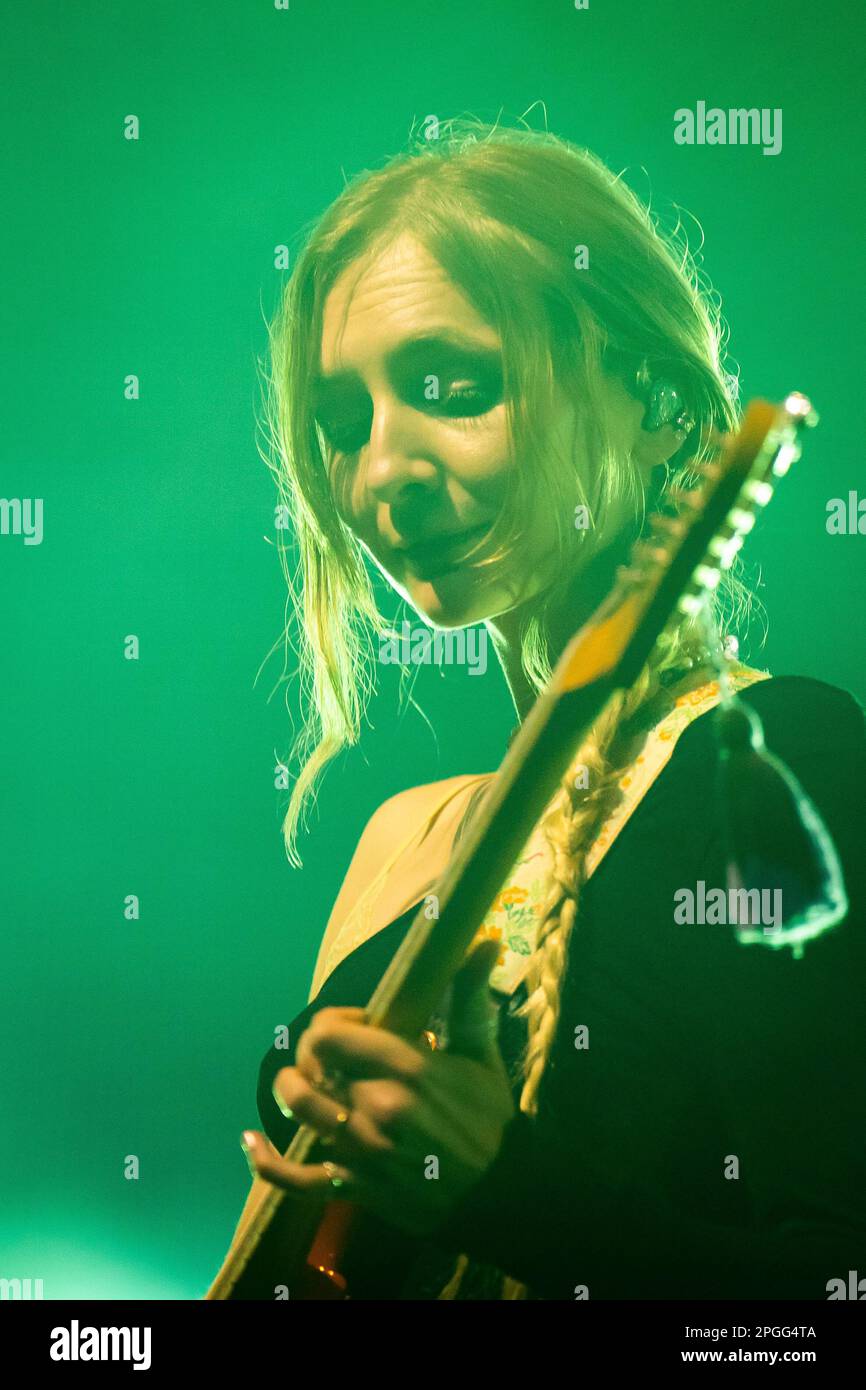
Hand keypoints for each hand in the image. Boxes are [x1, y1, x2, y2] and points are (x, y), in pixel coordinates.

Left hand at [241, 939, 515, 1235]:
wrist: (501, 1193)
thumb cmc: (490, 1119)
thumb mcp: (480, 1054)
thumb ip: (470, 997)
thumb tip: (485, 944)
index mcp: (407, 1067)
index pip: (330, 1032)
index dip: (331, 1022)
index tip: (354, 1026)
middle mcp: (376, 1106)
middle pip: (310, 1066)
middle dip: (313, 1055)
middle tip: (331, 1058)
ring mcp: (361, 1151)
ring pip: (298, 1110)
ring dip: (291, 1091)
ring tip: (301, 1084)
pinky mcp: (354, 1188)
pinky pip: (295, 1179)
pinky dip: (266, 1162)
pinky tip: (250, 1140)